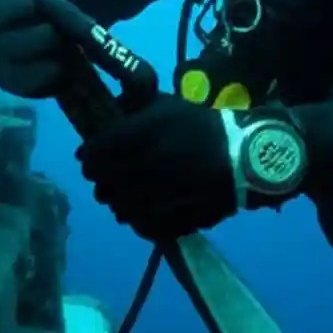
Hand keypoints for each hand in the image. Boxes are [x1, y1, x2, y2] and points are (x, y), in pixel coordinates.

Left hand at [77, 93, 237, 240]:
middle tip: (104, 177)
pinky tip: (143, 210)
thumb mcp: (166, 105)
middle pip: (102, 183)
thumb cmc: (200, 126)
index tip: (87, 157)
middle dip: (100, 180)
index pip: (95, 152)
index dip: (87, 156)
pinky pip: (143, 226)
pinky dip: (138, 219)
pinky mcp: (176, 219)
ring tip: (124, 196)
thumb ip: (132, 107)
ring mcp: (161, 196)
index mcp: (143, 135)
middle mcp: (147, 166)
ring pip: (119, 208)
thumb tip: (104, 110)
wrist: (244, 156)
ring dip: (117, 201)